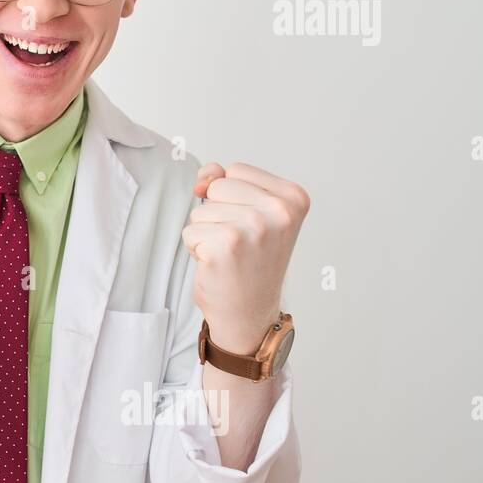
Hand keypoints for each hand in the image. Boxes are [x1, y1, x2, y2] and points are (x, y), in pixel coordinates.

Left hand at [181, 162, 310, 353]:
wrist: (249, 313)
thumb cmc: (249, 262)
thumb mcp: (251, 212)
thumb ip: (225, 181)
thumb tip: (203, 178)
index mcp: (293, 197)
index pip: (235, 169)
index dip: (231, 197)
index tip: (251, 226)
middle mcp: (279, 211)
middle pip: (217, 186)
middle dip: (217, 214)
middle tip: (239, 244)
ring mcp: (254, 227)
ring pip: (200, 210)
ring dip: (206, 233)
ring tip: (229, 255)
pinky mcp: (227, 245)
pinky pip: (190, 232)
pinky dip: (196, 249)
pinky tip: (218, 266)